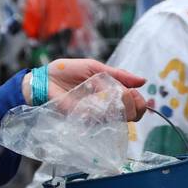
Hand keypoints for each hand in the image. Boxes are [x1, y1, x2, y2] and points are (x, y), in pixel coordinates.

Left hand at [22, 59, 148, 119]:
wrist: (44, 79)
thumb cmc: (67, 72)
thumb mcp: (95, 68)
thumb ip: (118, 74)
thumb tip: (143, 81)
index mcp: (111, 95)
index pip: (135, 105)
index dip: (140, 100)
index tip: (135, 91)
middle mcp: (106, 108)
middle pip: (132, 115)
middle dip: (135, 104)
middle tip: (127, 94)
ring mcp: (96, 116)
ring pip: (120, 117)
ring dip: (121, 104)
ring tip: (112, 93)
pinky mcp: (84, 119)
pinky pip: (102, 117)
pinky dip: (105, 108)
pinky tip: (100, 99)